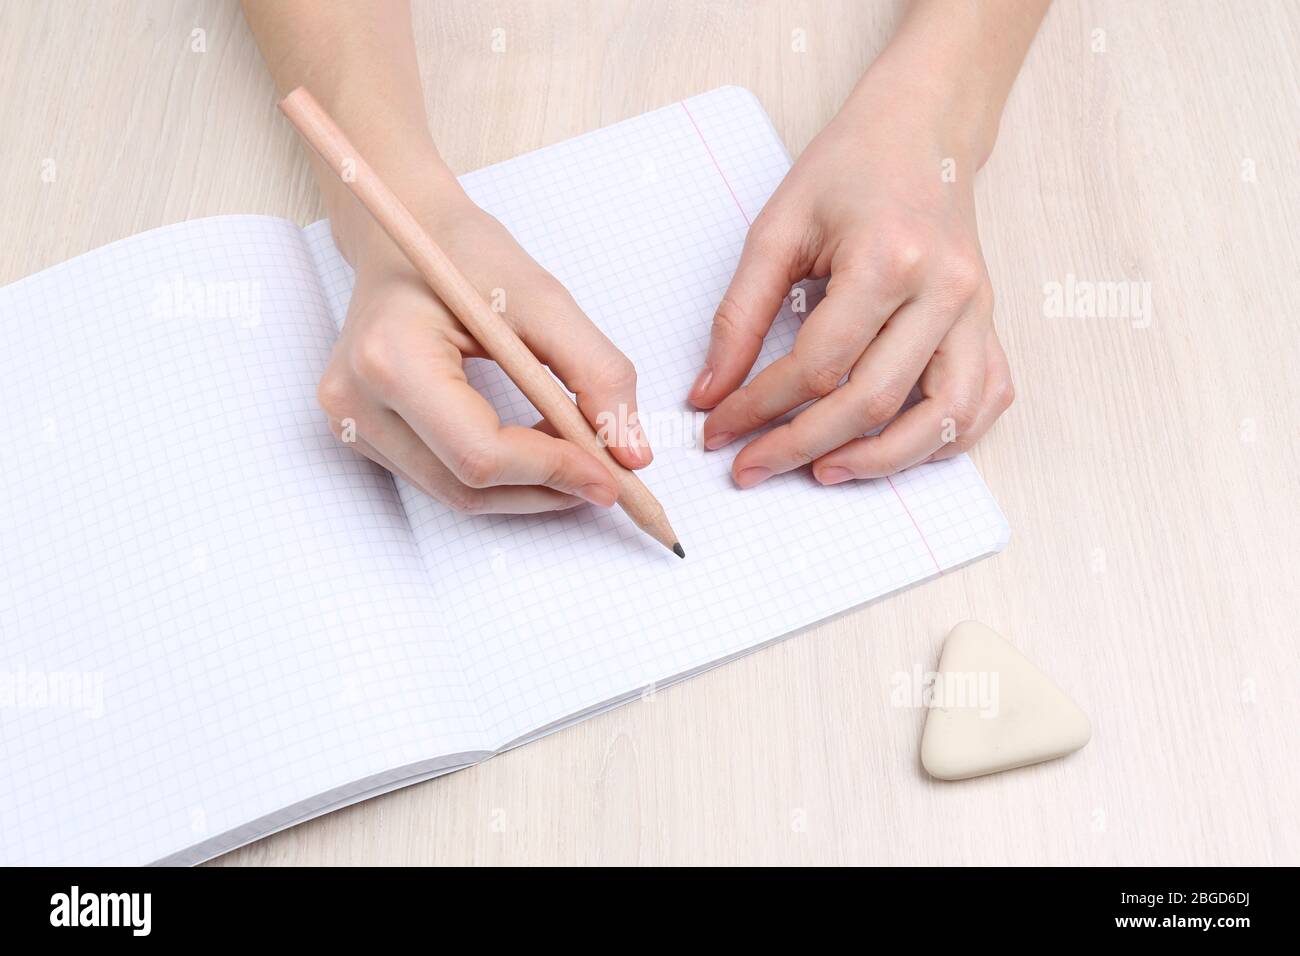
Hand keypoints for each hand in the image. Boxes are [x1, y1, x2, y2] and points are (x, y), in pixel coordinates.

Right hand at [318, 196, 651, 514]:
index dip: (553, 471)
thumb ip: (595, 372)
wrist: (405, 233)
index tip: (612, 474)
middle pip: (467, 486)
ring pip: (456, 494)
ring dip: (527, 487)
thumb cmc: (465, 253)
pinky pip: (441, 479)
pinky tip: (533, 444)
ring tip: (574, 452)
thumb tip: (631, 453)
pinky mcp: (361, 433)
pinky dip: (499, 476)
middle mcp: (356, 401)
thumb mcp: (543, 299)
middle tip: (607, 474)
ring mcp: (351, 422)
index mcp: (391, 357)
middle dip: (546, 488)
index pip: (480, 451)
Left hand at [688, 79, 1013, 487]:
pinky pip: (982, 404)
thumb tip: (709, 393)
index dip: (758, 408)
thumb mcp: (778, 227)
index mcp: (888, 260)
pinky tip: (892, 449)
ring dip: (879, 462)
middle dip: (802, 447)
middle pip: (873, 403)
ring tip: (822, 472)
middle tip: (752, 468)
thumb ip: (740, 315)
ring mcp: (977, 312)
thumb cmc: (850, 168)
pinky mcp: (990, 323)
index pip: (817, 366)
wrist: (924, 129)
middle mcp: (944, 292)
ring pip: (942, 419)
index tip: (717, 430)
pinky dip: (942, 441)